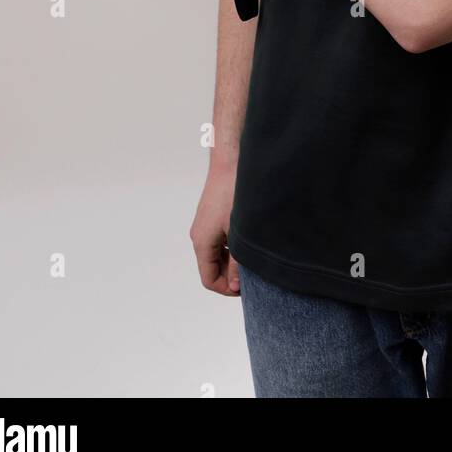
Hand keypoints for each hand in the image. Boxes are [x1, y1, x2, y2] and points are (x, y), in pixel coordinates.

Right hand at [189, 160, 240, 295]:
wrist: (230, 162)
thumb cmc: (234, 193)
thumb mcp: (239, 233)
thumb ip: (236, 262)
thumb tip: (235, 286)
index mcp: (201, 243)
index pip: (209, 279)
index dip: (227, 289)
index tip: (246, 287)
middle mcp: (199, 236)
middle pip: (211, 268)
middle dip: (230, 275)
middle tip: (252, 273)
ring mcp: (204, 226)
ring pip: (216, 254)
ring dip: (232, 261)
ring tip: (252, 256)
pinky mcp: (211, 217)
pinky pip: (218, 241)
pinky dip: (231, 247)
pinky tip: (248, 241)